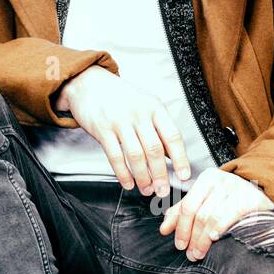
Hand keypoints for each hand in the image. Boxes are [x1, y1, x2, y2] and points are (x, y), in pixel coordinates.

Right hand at [55, 66, 191, 194]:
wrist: (89, 83)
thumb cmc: (121, 97)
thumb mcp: (145, 104)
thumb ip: (158, 127)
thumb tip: (172, 156)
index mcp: (155, 108)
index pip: (172, 136)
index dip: (180, 158)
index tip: (184, 175)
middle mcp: (139, 114)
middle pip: (154, 149)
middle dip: (160, 174)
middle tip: (163, 190)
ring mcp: (120, 122)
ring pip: (135, 156)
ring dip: (143, 177)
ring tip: (147, 189)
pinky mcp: (102, 130)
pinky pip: (115, 157)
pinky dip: (123, 174)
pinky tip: (128, 183)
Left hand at [158, 165, 273, 259]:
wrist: (266, 193)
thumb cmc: (232, 199)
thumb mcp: (206, 200)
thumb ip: (184, 212)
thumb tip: (164, 229)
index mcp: (207, 179)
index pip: (187, 206)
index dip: (180, 228)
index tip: (179, 244)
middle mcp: (221, 181)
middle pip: (198, 213)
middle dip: (191, 236)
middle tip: (190, 254)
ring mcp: (236, 189)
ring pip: (211, 217)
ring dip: (202, 239)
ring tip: (199, 253)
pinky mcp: (250, 199)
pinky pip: (230, 215)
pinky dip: (219, 228)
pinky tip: (214, 238)